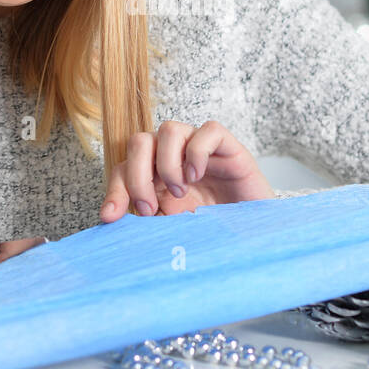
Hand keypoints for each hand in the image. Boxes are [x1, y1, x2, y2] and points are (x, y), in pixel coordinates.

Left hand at [99, 120, 273, 221]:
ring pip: (169, 129)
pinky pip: (208, 130)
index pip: (124, 168)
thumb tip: (111, 221)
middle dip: (137, 175)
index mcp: (158, 178)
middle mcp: (176, 159)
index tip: (111, 217)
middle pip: (140, 142)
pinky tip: (197, 177)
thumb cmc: (216, 234)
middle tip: (150, 208)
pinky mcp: (229, 149)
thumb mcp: (174, 231)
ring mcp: (202, 151)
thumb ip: (148, 223)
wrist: (257, 239)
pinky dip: (197, 152)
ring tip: (180, 191)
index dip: (115, 188)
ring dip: (166, 163)